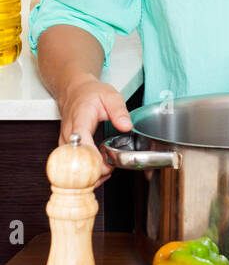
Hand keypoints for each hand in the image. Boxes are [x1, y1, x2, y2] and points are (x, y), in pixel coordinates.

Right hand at [57, 74, 132, 189]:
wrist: (75, 91)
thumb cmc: (90, 94)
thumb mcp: (111, 96)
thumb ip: (119, 111)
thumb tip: (126, 126)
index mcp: (80, 120)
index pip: (81, 143)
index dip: (92, 157)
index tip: (106, 163)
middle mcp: (68, 134)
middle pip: (74, 159)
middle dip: (92, 170)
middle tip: (110, 168)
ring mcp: (65, 142)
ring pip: (70, 165)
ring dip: (88, 173)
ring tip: (107, 171)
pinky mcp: (65, 148)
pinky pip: (71, 165)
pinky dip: (84, 171)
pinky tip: (98, 172)